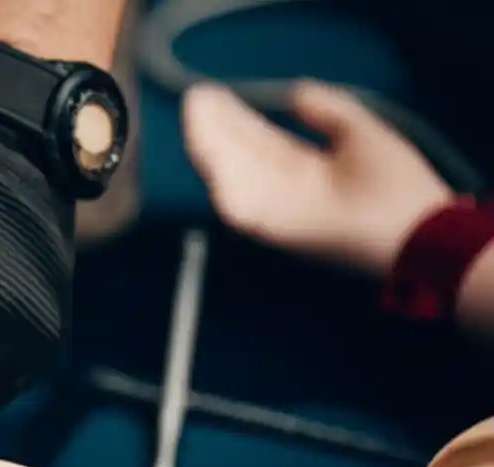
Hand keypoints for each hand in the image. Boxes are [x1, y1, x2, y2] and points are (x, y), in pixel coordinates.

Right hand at [183, 81, 454, 275]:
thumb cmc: (397, 186)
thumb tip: (295, 92)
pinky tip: (206, 151)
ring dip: (208, 147)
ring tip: (196, 116)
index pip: (258, 140)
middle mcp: (283, 189)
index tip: (213, 94)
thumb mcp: (360, 131)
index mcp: (303, 169)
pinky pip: (235, 205)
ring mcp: (275, 209)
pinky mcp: (273, 228)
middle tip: (197, 99)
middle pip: (237, 155)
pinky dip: (219, 179)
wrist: (416, 229)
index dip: (235, 118)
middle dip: (215, 128)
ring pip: (230, 176)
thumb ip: (327, 110)